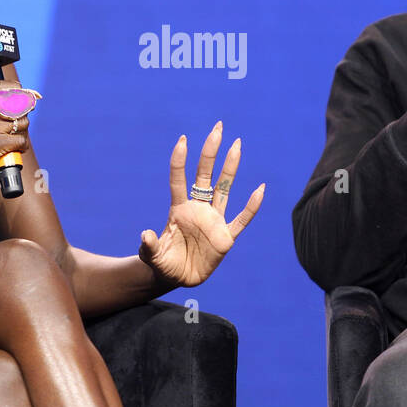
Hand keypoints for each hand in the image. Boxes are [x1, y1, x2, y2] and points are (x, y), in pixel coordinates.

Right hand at [0, 80, 31, 186]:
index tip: (15, 110)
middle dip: (20, 118)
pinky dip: (20, 147)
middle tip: (6, 128)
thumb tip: (35, 96)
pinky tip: (8, 149)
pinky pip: (22, 140)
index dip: (21, 99)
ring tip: (4, 139)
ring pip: (24, 123)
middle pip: (22, 105)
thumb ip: (3, 98)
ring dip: (20, 134)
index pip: (15, 87)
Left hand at [138, 122, 264, 287]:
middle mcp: (198, 210)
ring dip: (230, 168)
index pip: (179, 180)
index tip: (183, 140)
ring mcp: (213, 221)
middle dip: (210, 152)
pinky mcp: (226, 237)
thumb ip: (149, 246)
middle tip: (218, 128)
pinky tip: (260, 189)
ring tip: (236, 145)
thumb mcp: (152, 257)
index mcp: (179, 211)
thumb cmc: (164, 264)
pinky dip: (251, 206)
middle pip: (205, 175)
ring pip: (224, 189)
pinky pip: (242, 219)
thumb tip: (145, 235)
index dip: (180, 161)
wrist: (180, 279)